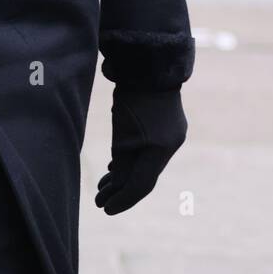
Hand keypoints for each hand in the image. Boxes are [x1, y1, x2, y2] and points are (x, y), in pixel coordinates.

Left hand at [95, 85, 186, 214]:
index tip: (105, 209)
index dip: (122, 199)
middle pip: (145, 176)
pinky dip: (134, 159)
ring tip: (104, 184)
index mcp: (161, 149)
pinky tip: (117, 166)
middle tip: (100, 200)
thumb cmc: (131, 97)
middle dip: (121, 189)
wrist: (150, 65)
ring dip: (126, 174)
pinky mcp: (169, 126)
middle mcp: (171, 145)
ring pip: (147, 163)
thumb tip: (119, 183)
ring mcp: (172, 135)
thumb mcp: (122, 133)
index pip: (141, 185)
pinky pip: (150, 150)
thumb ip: (122, 162)